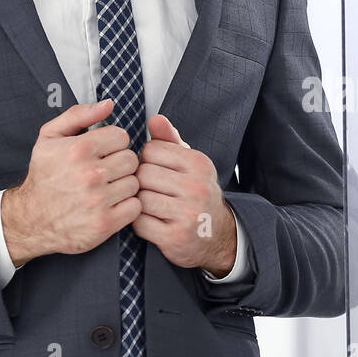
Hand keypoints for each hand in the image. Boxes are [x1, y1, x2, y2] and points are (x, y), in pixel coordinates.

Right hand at [2, 99, 142, 266]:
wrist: (31, 219)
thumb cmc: (43, 176)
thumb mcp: (50, 137)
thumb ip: (79, 114)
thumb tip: (109, 104)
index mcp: (79, 149)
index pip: (122, 137)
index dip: (112, 144)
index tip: (102, 153)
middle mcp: (90, 174)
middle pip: (131, 160)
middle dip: (119, 165)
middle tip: (104, 172)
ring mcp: (99, 200)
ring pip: (135, 183)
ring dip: (123, 186)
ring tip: (105, 189)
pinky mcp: (106, 222)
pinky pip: (135, 206)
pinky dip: (126, 206)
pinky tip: (110, 204)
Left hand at [133, 115, 236, 275]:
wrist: (217, 236)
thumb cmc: (197, 194)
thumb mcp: (190, 164)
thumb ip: (170, 140)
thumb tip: (155, 119)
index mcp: (199, 163)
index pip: (151, 149)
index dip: (147, 160)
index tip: (157, 170)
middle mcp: (196, 187)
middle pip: (143, 173)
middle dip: (142, 182)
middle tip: (153, 190)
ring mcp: (187, 213)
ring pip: (140, 198)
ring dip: (140, 203)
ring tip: (152, 206)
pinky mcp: (175, 237)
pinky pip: (140, 223)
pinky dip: (140, 223)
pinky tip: (153, 222)